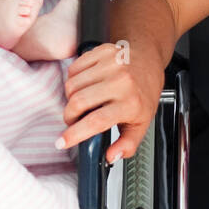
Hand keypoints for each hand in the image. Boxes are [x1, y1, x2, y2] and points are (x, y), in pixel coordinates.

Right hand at [56, 38, 164, 162]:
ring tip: (82, 100)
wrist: (147, 61)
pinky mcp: (102, 51)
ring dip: (71, 97)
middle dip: (69, 116)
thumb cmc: (142, 93)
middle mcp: (121, 82)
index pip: (97, 121)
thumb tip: (111, 156)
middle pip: (78, 102)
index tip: (62, 142)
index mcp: (131, 103)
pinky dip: (73, 79)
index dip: (75, 133)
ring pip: (72, 85)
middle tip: (74, 119)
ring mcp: (111, 64)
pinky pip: (73, 68)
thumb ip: (127, 144)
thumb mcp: (141, 123)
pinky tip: (85, 84)